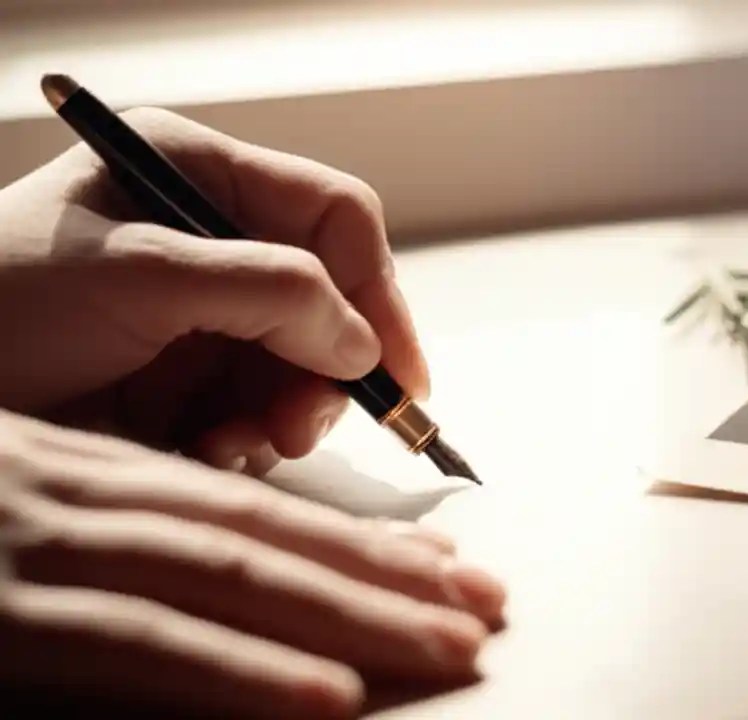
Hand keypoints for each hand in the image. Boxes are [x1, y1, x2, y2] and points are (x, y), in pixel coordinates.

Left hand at [0, 108, 428, 474]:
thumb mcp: (138, 277)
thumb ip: (268, 292)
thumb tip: (366, 346)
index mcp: (199, 176)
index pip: (335, 217)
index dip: (378, 290)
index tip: (398, 372)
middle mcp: (211, 242)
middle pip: (331, 300)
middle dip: (329, 367)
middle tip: (305, 424)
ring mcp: (201, 316)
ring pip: (304, 367)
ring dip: (290, 414)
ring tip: (245, 442)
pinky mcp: (185, 383)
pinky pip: (262, 412)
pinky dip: (253, 441)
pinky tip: (210, 450)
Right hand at [0, 409, 504, 717]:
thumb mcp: (5, 515)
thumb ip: (102, 539)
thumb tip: (196, 586)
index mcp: (84, 472)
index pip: (245, 500)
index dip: (352, 533)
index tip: (438, 560)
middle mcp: (80, 497)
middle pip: (266, 531)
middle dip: (387, 572)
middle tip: (486, 603)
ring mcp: (44, 551)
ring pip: (234, 577)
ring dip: (356, 615)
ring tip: (452, 647)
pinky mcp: (8, 620)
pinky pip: (144, 646)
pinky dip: (245, 674)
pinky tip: (331, 700)